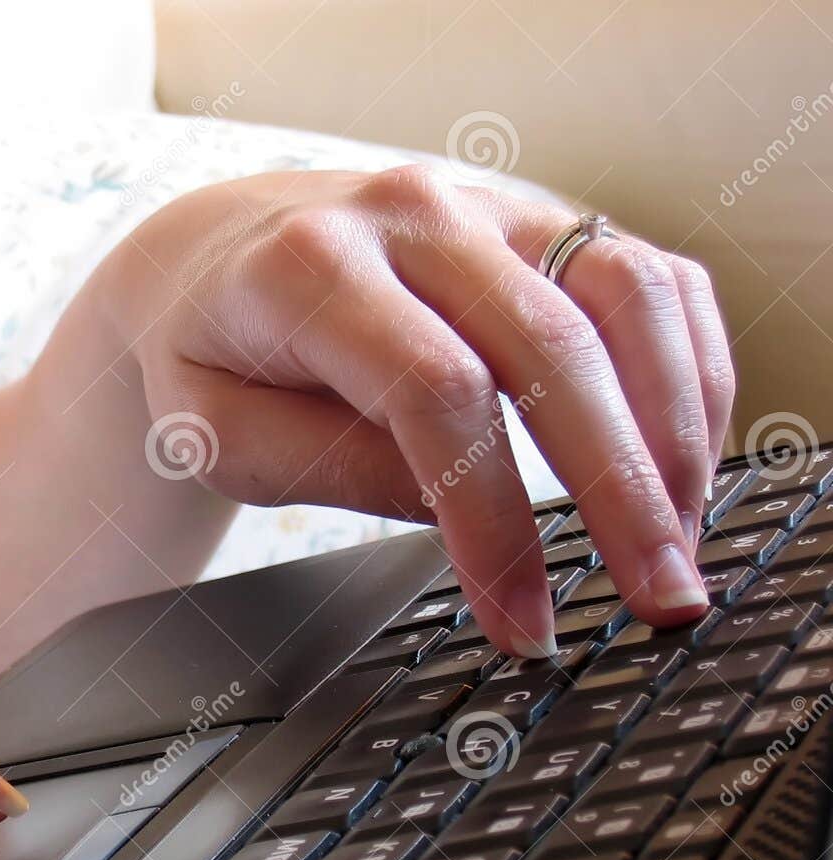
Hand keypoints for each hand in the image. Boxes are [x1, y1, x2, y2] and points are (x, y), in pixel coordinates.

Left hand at [103, 165, 732, 655]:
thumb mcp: (218, 434)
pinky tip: (685, 458)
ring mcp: (484, 202)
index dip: (493, 516)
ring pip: (626, 295)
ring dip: (675, 427)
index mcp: (309, 269)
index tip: (523, 618)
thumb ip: (327, 468)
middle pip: (551, 347)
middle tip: (661, 598)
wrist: (212, 256)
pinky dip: (687, 369)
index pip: (435, 393)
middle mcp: (409, 215)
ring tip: (685, 537)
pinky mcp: (539, 214)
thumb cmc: (212, 355)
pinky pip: (648, 278)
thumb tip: (458, 505)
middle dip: (620, 488)